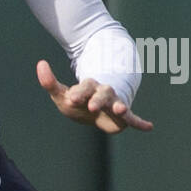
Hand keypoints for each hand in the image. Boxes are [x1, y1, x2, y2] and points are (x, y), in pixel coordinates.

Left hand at [36, 60, 152, 132]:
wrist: (91, 109)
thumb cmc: (76, 101)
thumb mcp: (60, 94)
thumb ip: (50, 82)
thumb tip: (40, 63)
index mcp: (89, 87)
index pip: (85, 87)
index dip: (79, 92)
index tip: (72, 98)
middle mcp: (104, 93)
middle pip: (103, 93)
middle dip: (98, 99)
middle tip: (92, 106)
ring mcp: (115, 104)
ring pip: (118, 103)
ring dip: (120, 107)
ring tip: (121, 109)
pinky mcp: (122, 117)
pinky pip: (133, 119)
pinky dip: (140, 123)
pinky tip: (149, 127)